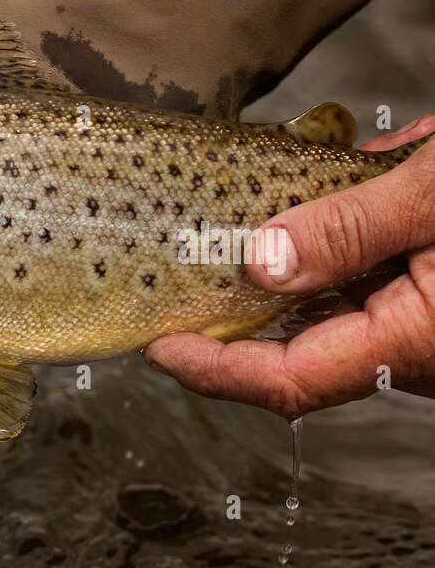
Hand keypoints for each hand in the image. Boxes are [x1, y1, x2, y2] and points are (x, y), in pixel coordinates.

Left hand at [145, 115, 434, 417]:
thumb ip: (349, 228)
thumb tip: (263, 258)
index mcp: (416, 339)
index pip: (291, 381)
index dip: (215, 369)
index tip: (159, 346)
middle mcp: (415, 344)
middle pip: (296, 349)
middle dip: (235, 311)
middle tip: (174, 284)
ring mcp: (420, 319)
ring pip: (325, 309)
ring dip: (286, 261)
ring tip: (252, 217)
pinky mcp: (429, 291)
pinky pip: (362, 278)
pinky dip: (335, 235)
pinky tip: (332, 187)